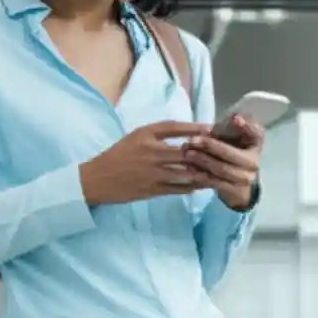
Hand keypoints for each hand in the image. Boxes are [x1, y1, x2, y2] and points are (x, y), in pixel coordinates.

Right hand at [80, 120, 211, 205]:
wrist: (98, 179)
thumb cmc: (118, 155)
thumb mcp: (135, 137)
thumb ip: (158, 135)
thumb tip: (187, 135)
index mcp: (145, 135)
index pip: (174, 127)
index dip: (195, 127)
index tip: (211, 128)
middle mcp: (151, 152)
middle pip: (186, 151)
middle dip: (204, 152)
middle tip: (219, 152)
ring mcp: (153, 172)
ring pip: (186, 172)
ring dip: (202, 172)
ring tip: (215, 171)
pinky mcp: (153, 189)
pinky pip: (179, 188)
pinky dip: (191, 186)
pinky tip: (200, 184)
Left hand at [185, 115, 264, 209]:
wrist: (234, 177)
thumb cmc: (229, 146)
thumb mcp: (229, 132)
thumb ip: (228, 126)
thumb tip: (232, 117)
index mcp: (256, 141)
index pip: (255, 132)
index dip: (246, 125)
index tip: (234, 117)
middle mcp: (255, 160)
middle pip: (232, 154)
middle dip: (211, 146)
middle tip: (193, 140)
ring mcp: (247, 178)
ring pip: (222, 169)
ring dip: (202, 161)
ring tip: (187, 153)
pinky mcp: (235, 190)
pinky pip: (216, 182)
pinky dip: (201, 175)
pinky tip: (188, 168)